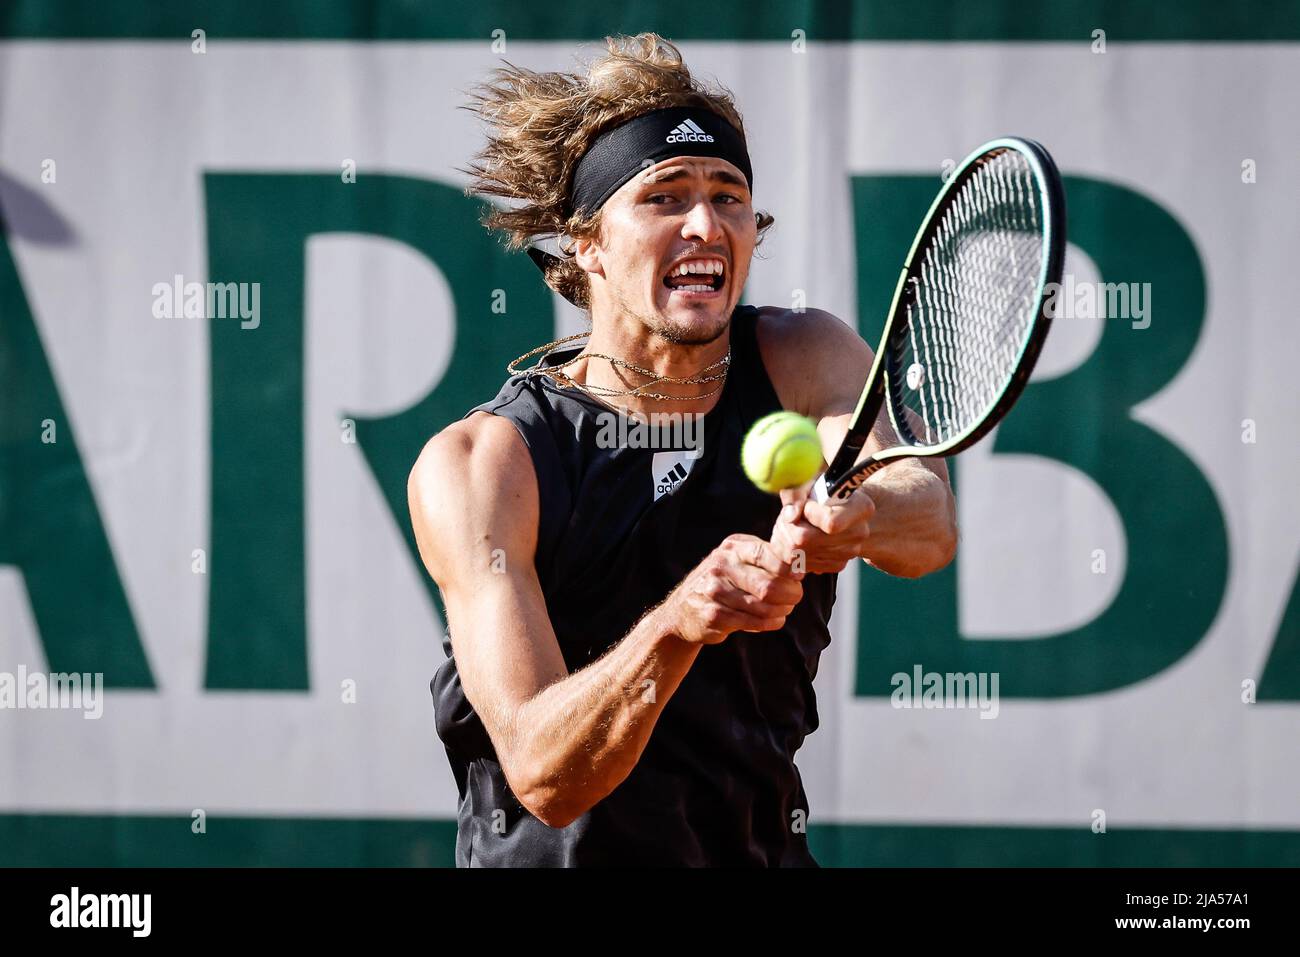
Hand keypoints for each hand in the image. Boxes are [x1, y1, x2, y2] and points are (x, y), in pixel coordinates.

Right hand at [656, 534, 803, 644]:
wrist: (682, 610)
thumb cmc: (721, 582)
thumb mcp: (737, 559)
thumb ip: (765, 558)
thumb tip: (800, 564)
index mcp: (732, 547)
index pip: (767, 553)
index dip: (789, 567)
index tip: (800, 576)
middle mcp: (721, 565)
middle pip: (768, 584)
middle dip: (790, 594)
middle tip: (796, 598)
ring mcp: (715, 591)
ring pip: (763, 606)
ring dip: (781, 610)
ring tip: (785, 610)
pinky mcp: (713, 615)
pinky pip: (752, 622)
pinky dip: (770, 623)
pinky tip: (774, 621)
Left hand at [770, 481, 874, 574]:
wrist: (840, 508)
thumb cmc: (824, 491)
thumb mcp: (810, 483)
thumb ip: (796, 495)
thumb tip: (790, 515)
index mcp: (861, 507)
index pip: (829, 522)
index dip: (808, 513)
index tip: (806, 505)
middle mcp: (859, 532)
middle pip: (807, 540)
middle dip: (788, 528)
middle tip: (786, 518)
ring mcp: (850, 552)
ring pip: (800, 554)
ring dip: (786, 540)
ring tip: (790, 526)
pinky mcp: (838, 564)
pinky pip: (804, 564)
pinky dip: (793, 552)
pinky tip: (796, 539)